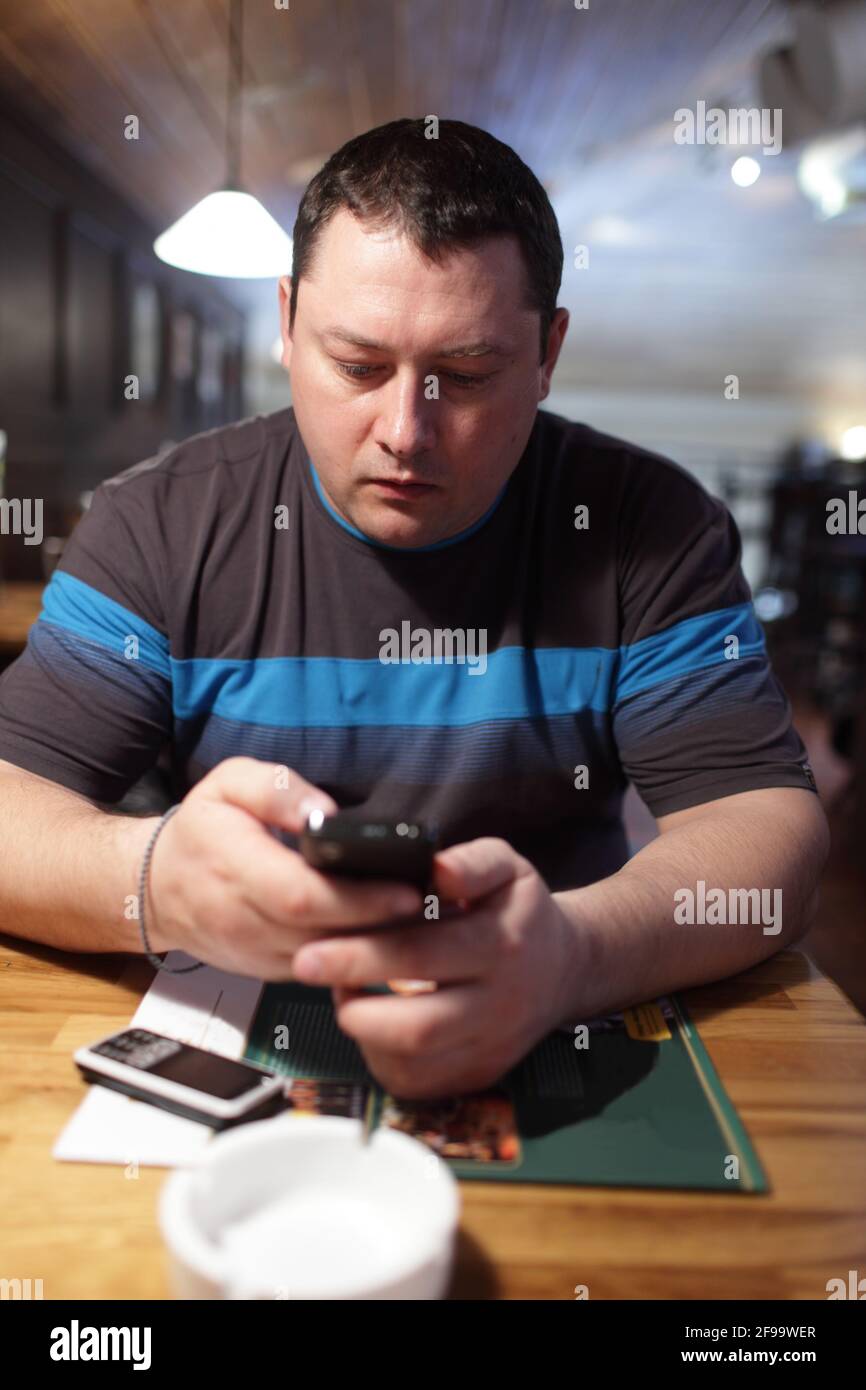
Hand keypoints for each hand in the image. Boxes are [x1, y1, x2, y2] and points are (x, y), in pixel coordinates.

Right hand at [145, 758, 423, 977]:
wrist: (157, 890)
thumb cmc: (201, 830)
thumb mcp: (227, 784)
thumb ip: (277, 789)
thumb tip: (326, 813)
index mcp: (234, 869)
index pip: (302, 896)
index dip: (357, 898)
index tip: (407, 889)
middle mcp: (244, 922)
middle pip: (323, 935)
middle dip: (382, 924)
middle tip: (433, 906)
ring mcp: (256, 955)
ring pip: (326, 961)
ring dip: (375, 946)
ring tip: (423, 922)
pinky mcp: (269, 972)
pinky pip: (320, 971)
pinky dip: (356, 958)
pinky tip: (391, 937)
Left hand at [291, 837, 577, 1097]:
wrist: (565, 968)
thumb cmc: (520, 912)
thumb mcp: (507, 867)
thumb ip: (472, 862)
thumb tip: (437, 870)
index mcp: (503, 946)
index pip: (425, 957)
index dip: (364, 955)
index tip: (314, 947)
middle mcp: (499, 1006)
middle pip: (417, 1025)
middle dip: (353, 1004)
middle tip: (309, 969)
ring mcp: (490, 1048)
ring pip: (413, 1063)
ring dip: (363, 1030)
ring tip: (343, 992)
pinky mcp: (478, 1074)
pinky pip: (417, 1081)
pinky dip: (380, 1055)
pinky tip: (370, 1021)